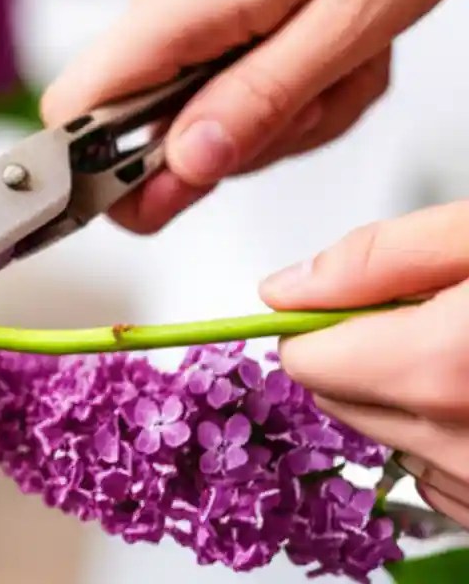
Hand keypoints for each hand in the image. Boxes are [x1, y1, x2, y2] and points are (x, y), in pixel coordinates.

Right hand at [41, 0, 468, 233]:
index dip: (100, 173)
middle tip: (310, 114)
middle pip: (143, 125)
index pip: (76, 108)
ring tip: (335, 75)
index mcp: (182, 0)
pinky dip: (273, 90)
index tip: (165, 201)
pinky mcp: (205, 1)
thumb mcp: (347, 28)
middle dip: (231, 145)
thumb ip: (259, 102)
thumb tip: (185, 165)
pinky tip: (323, 61)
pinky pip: (215, 79)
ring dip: (269, 117)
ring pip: (190, 109)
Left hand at [259, 202, 468, 526]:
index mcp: (441, 367)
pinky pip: (438, 475)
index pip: (304, 361)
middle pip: (337, 401)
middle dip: (365, 357)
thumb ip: (377, 259)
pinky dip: (449, 437)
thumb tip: (283, 289)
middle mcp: (458, 441)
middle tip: (433, 317)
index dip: (323, 324)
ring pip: (386, 438)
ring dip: (410, 399)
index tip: (353, 304)